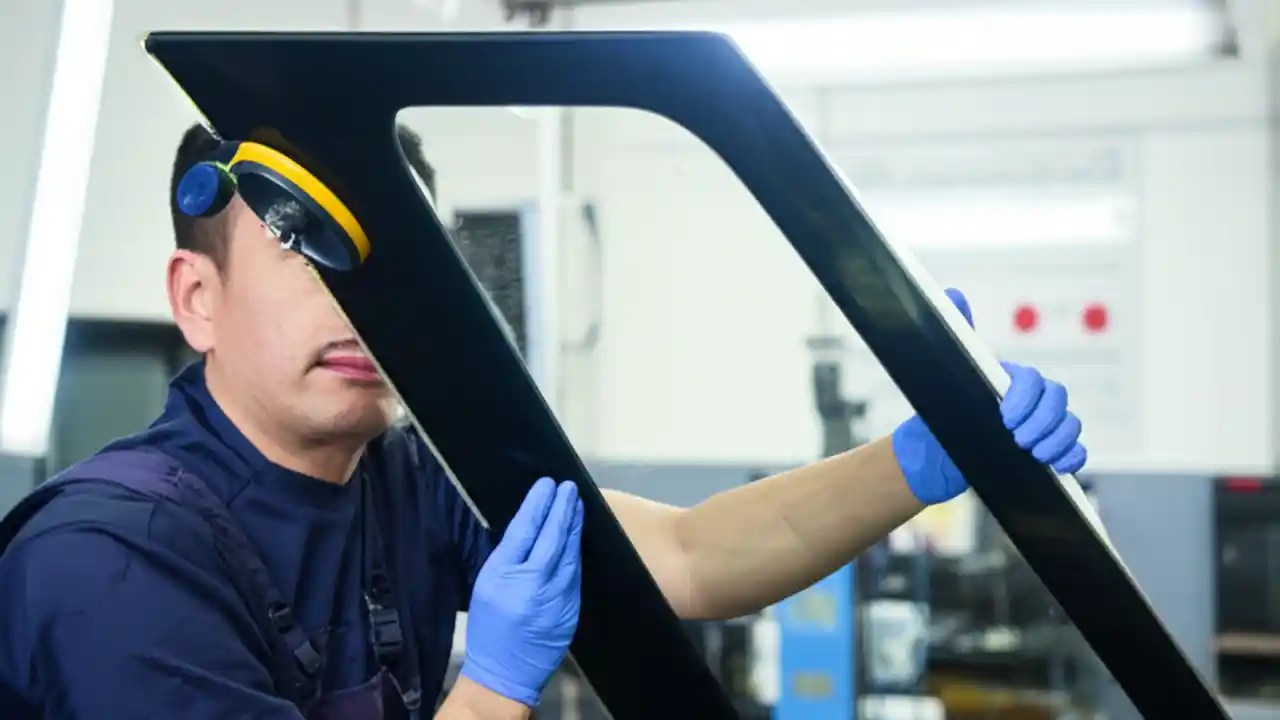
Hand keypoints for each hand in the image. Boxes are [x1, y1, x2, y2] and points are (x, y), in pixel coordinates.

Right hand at [461, 477, 584, 706]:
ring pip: (569, 554)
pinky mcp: (571, 610)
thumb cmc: (489, 626)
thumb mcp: (486, 585)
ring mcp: (555, 598)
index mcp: (503, 575)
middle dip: (562, 509)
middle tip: (569, 488)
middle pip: (552, 537)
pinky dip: (576, 553)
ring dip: (574, 527)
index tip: (547, 485)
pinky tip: (577, 539)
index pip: (525, 530)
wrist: (504, 672)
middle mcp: (532, 585)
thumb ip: (507, 557)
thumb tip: (529, 524)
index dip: (538, 504)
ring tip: (576, 505)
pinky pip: (575, 574)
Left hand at [891, 288, 1087, 504]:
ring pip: (1069, 424)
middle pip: (1057, 399)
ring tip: (1033, 453)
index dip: (1026, 397)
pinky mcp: (1042, 451)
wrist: (930, 454)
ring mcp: (1038, 426)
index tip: (1006, 417)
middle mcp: (1028, 401)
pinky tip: (1056, 464)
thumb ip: (952, 335)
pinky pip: (1074, 450)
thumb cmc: (940, 410)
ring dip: (1059, 439)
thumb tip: (954, 295)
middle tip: (1019, 439)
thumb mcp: (942, 373)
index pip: (1032, 379)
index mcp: (1007, 379)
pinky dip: (1072, 456)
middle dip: (1044, 420)